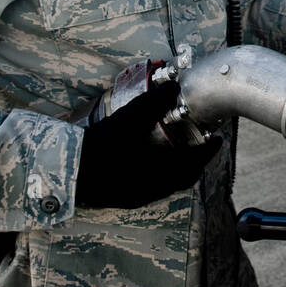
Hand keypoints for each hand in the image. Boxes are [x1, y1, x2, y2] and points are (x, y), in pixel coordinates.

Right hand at [75, 82, 221, 207]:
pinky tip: (150, 164)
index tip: (217, 140)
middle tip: (200, 147)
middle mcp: (154, 189)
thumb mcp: (130, 119)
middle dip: (195, 163)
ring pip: (168, 186)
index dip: (208, 151)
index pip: (194, 163)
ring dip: (178, 171)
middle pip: (184, 179)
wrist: (68, 170)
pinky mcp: (124, 200)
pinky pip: (152, 189)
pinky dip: (160, 176)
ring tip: (178, 153)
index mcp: (160, 172)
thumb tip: (173, 86)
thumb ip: (154, 102)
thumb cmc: (102, 146)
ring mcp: (138, 197)